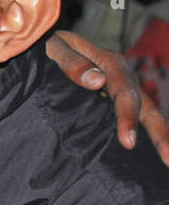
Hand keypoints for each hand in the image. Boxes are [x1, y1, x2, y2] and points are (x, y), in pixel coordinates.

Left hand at [47, 29, 168, 165]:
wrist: (48, 45)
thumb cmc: (50, 46)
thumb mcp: (55, 47)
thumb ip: (71, 62)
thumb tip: (96, 82)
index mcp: (109, 62)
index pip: (124, 92)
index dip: (128, 117)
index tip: (128, 142)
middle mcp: (122, 77)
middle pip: (146, 106)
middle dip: (159, 133)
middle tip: (168, 159)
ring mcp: (122, 89)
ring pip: (147, 112)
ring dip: (161, 136)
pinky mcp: (115, 101)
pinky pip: (135, 116)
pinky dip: (146, 133)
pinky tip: (153, 155)